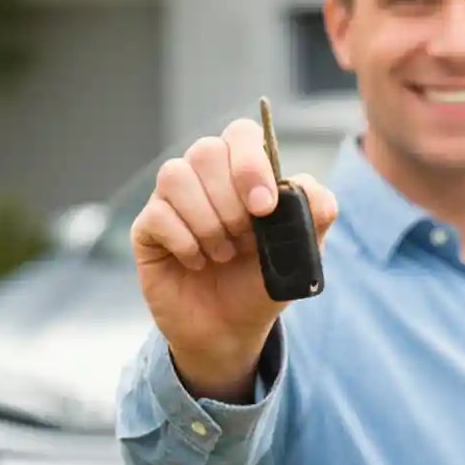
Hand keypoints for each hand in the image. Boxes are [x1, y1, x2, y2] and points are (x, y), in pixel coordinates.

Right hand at [129, 117, 337, 400]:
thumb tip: (309, 187)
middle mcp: (205, 177)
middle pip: (206, 150)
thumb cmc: (263, 282)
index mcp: (244, 173)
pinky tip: (198, 263)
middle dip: (230, 199)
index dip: (251, 164)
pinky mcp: (148, 228)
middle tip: (244, 237)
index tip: (265, 207)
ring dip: (207, 220)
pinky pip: (157, 214)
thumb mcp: (302, 251)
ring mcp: (173, 200)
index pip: (241, 134)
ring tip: (223, 253)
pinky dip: (184, 241)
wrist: (231, 329)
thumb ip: (316, 213)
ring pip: (175, 175)